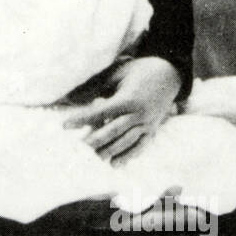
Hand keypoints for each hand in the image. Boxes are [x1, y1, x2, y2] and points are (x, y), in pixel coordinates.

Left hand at [61, 56, 181, 162]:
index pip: (101, 112)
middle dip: (96, 140)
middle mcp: (138, 113)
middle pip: (114, 130)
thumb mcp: (117, 72)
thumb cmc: (138, 71)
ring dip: (110, 151)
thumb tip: (72, 96)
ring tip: (94, 158)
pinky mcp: (153, 130)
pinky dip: (128, 156)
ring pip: (127, 141)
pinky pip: (141, 146)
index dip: (82, 119)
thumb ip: (96, 85)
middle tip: (79, 148)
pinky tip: (115, 164)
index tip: (65, 125)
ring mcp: (147, 123)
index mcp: (128, 98)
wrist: (170, 74)